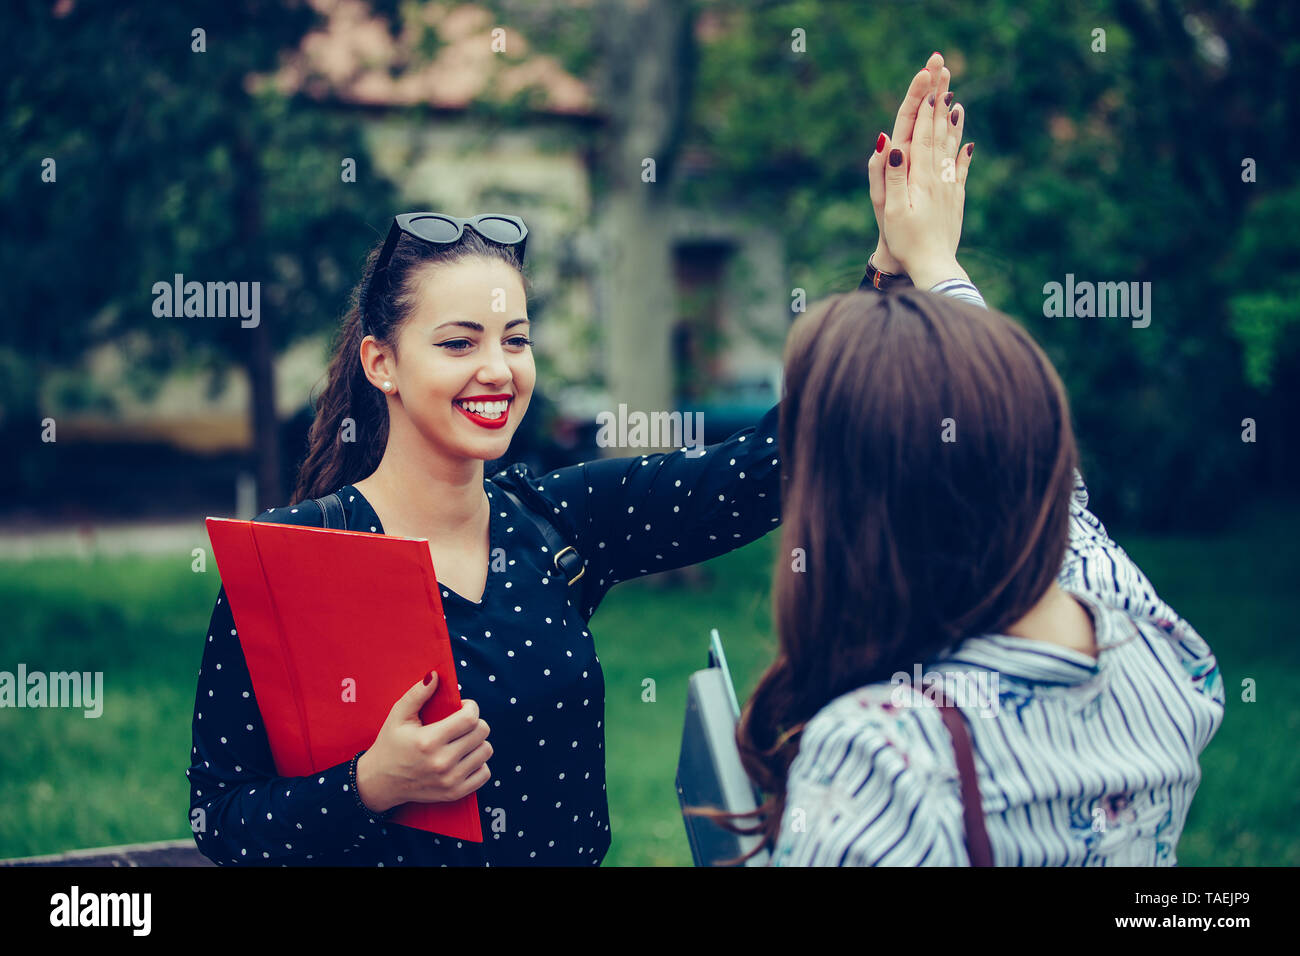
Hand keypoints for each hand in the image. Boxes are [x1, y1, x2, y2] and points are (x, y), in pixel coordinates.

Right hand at [356, 671, 491, 812]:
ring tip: (461, 740)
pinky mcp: (454, 793)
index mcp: (428, 741)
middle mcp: (441, 762)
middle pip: (482, 733)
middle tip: (461, 723)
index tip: (463, 706)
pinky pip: (484, 773)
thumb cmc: (390, 744)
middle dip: (475, 722)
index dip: (471, 707)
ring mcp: (449, 780)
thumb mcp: (398, 716)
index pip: (470, 718)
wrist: (379, 782)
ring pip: (485, 751)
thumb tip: (435, 675)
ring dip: (477, 742)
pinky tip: (463, 757)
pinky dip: (478, 763)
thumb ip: (417, 694)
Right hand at [868, 52, 947, 274]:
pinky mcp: (955, 199)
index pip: (920, 134)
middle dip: (939, 104)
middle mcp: (937, 177)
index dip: (923, 107)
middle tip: (944, 76)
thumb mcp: (892, 210)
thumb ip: (893, 176)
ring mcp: (949, 187)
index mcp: (919, 177)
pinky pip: (961, 169)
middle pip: (938, 133)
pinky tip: (968, 141)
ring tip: (956, 100)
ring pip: (950, 147)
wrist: (935, 266)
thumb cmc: (907, 242)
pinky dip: (964, 152)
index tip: (928, 82)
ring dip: (952, 123)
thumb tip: (892, 144)